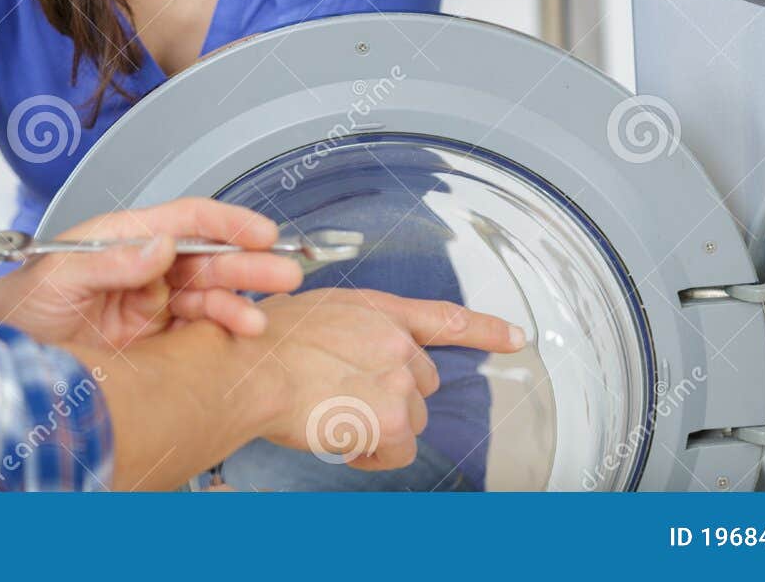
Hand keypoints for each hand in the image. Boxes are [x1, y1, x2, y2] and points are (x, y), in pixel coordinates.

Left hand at [0, 197, 302, 349]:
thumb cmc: (12, 309)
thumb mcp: (54, 275)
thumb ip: (108, 259)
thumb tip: (159, 245)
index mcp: (119, 236)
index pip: (183, 220)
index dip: (225, 222)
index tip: (260, 231)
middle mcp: (139, 265)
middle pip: (204, 256)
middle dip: (246, 263)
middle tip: (284, 272)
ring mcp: (146, 303)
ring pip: (206, 293)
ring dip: (238, 301)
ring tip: (260, 318)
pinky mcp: (149, 339)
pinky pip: (195, 328)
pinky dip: (222, 329)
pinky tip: (240, 333)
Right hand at [252, 288, 524, 471]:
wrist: (247, 368)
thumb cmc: (259, 344)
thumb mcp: (312, 315)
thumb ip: (349, 331)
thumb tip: (350, 359)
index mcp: (376, 309)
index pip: (443, 317)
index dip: (486, 329)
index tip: (517, 338)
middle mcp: (395, 338)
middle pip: (422, 385)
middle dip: (391, 399)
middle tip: (344, 400)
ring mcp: (397, 377)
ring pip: (409, 421)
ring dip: (378, 428)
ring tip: (331, 417)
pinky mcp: (392, 417)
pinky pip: (396, 451)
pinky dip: (370, 455)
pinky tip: (339, 439)